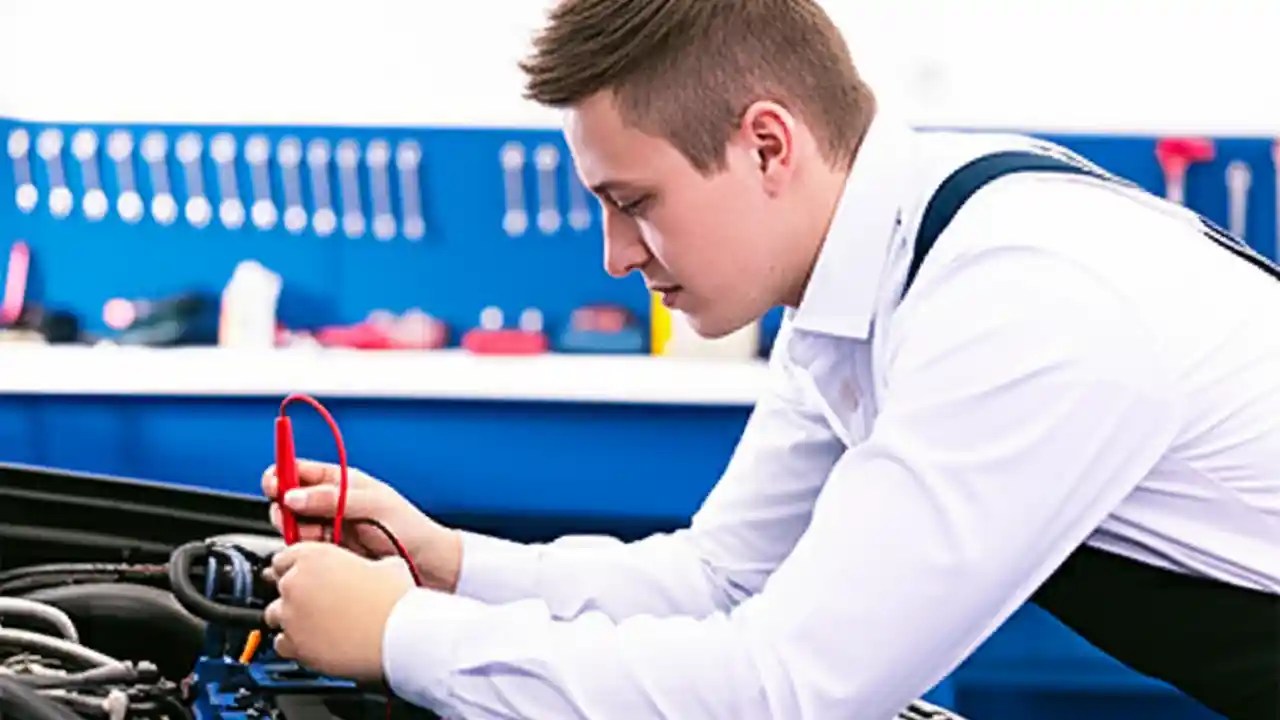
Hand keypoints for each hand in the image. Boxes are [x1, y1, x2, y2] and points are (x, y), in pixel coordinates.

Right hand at [261, 459, 462, 591]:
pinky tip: (326, 554)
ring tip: (323, 539)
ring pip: (294, 529)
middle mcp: (331, 504)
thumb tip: (294, 496)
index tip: (274, 484)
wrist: (426, 564)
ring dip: (300, 534)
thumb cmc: (410, 527)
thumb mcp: (373, 504)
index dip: (282, 474)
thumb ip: (332, 498)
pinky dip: (309, 553)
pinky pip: (306, 552)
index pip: (299, 471)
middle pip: (288, 502)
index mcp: (342, 482)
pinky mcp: (330, 555)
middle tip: (299, 519)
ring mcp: (329, 530)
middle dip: (287, 510)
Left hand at [263, 542, 412, 680]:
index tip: (309, 575)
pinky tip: (315, 642)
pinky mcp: (295, 645)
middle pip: (280, 586)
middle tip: (321, 601)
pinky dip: (294, 644)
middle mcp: (295, 583)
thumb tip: (372, 569)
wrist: (397, 632)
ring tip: (317, 624)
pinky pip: (282, 644)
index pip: (284, 558)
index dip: (298, 567)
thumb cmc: (393, 598)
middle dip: (297, 593)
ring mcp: (291, 616)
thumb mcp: (384, 563)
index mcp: (313, 556)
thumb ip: (364, 564)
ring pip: (276, 615)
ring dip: (293, 618)